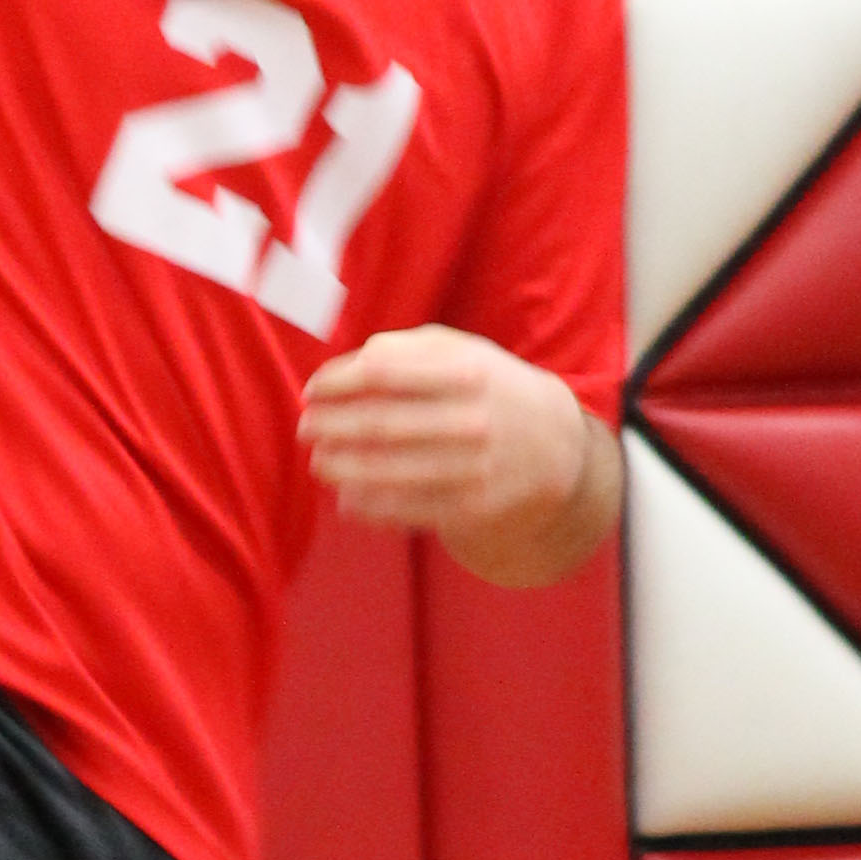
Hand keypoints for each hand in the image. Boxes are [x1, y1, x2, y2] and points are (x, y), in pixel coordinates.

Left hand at [298, 325, 599, 565]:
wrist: (555, 447)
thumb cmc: (489, 388)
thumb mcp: (461, 352)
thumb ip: (404, 349)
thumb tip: (346, 367)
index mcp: (466, 372)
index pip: (383, 373)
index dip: (337, 383)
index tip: (311, 391)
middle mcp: (472, 419)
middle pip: (381, 424)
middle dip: (332, 428)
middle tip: (305, 429)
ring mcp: (474, 467)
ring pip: (390, 472)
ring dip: (343, 468)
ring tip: (319, 463)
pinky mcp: (473, 507)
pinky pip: (409, 510)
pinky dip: (370, 506)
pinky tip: (346, 498)